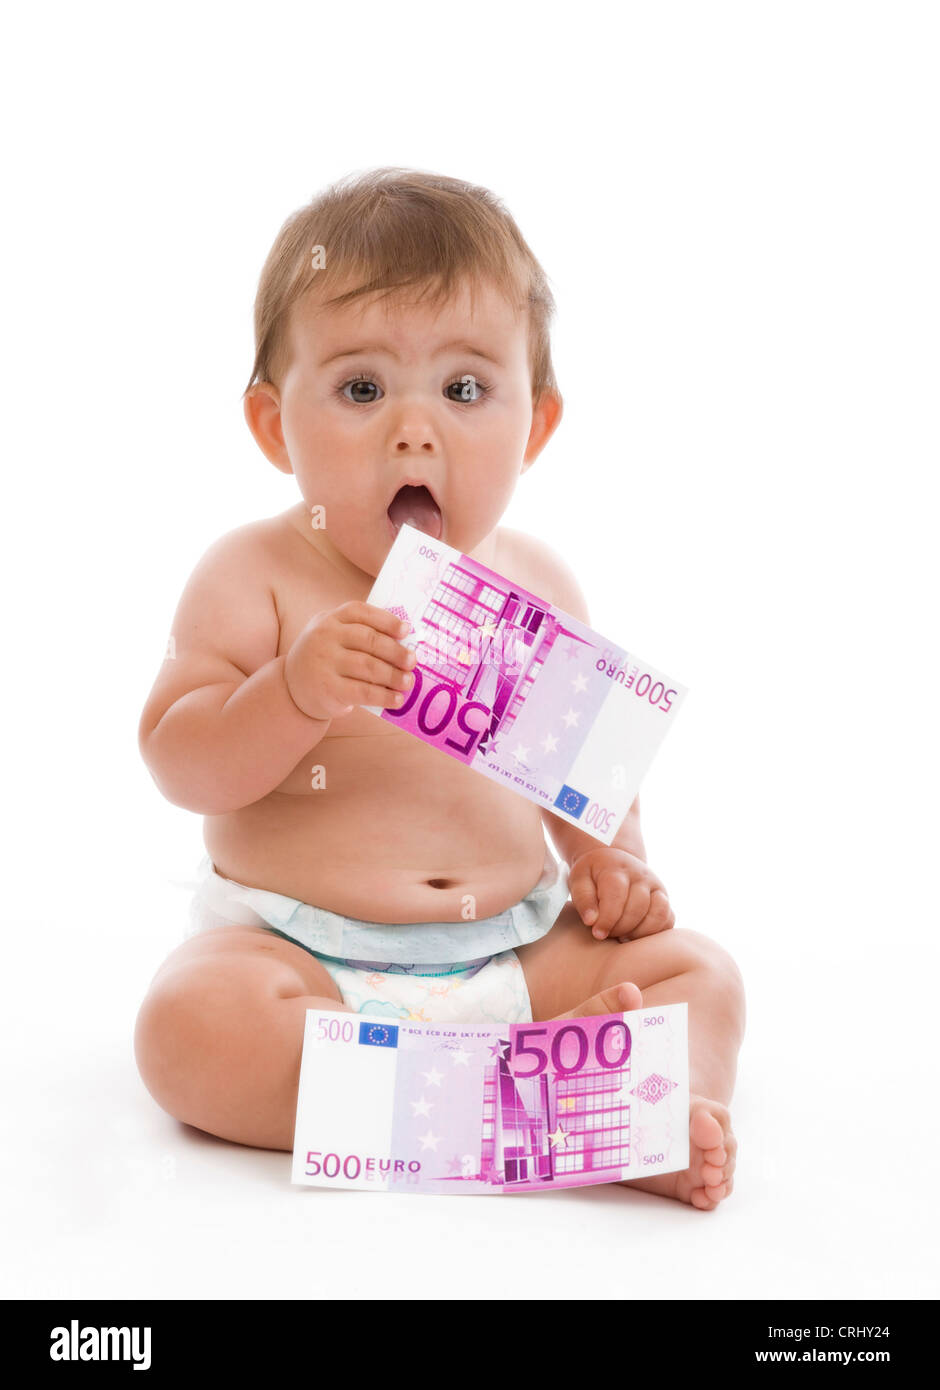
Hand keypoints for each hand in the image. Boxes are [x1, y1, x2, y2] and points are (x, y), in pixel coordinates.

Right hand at [284, 601, 415, 721]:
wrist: (292, 687)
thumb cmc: (326, 658)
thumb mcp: (334, 637)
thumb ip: (361, 633)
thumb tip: (405, 642)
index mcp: (330, 619)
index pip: (361, 612)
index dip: (386, 620)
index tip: (406, 630)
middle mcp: (325, 637)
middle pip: (369, 640)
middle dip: (395, 651)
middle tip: (412, 661)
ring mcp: (325, 662)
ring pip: (368, 667)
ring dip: (393, 676)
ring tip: (408, 682)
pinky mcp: (328, 689)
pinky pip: (363, 692)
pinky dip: (384, 696)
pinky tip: (397, 699)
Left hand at [568, 847, 674, 940]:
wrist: (613, 860)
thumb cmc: (593, 874)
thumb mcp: (579, 879)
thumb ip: (583, 899)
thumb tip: (591, 921)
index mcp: (617, 868)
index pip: (616, 895)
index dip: (607, 919)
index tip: (597, 933)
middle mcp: (641, 875)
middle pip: (637, 907)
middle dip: (621, 928)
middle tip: (607, 934)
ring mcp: (656, 886)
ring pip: (658, 914)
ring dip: (640, 932)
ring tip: (622, 937)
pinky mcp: (664, 898)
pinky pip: (668, 919)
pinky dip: (655, 932)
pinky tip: (636, 935)